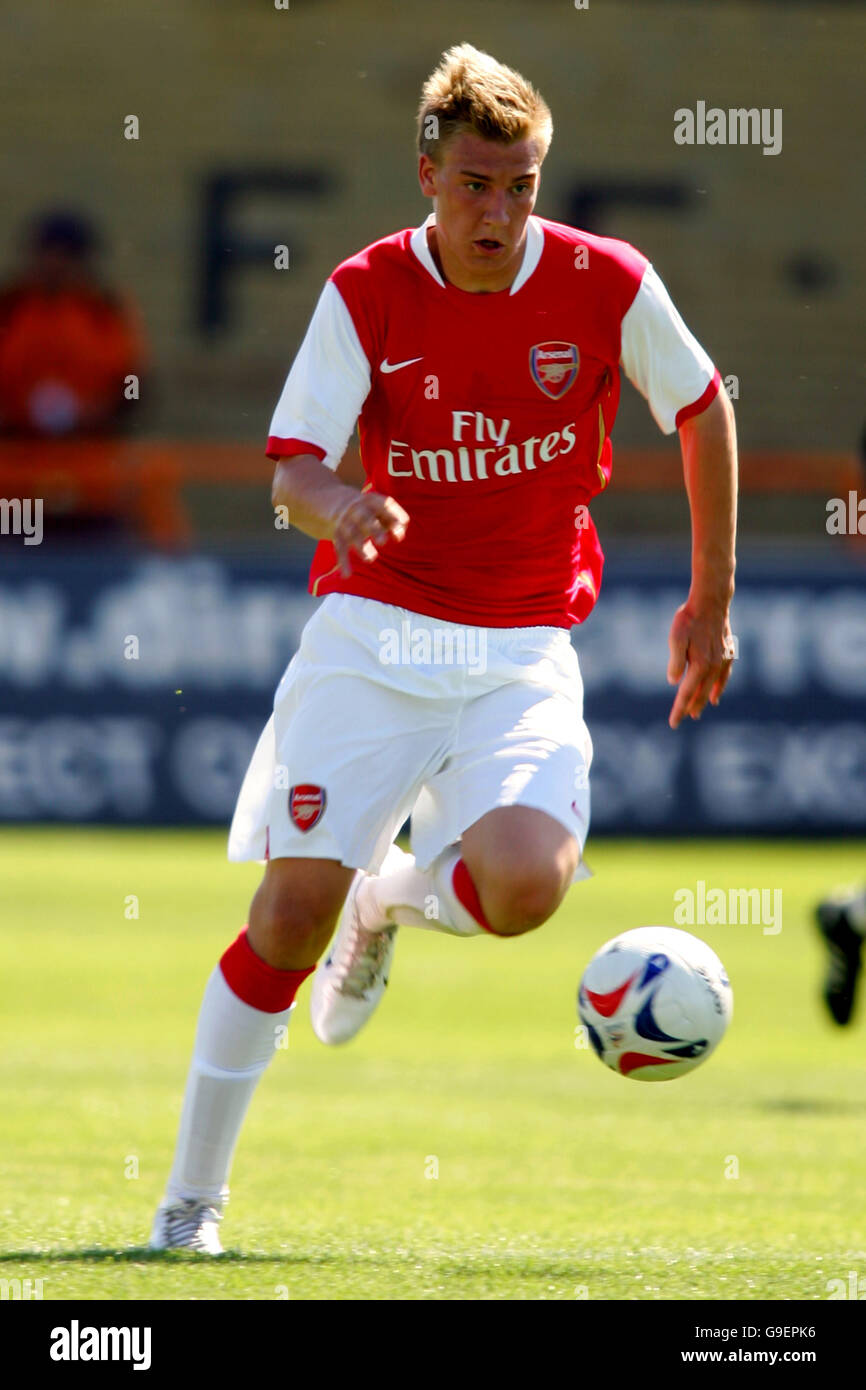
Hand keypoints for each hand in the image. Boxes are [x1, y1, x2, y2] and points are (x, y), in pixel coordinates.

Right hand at [331, 491, 408, 576]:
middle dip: (373, 529)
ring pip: (352, 533)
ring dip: (360, 546)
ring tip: (370, 559)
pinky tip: (346, 575)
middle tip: (383, 542)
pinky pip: (340, 547)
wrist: (341, 504)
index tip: (402, 528)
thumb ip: (394, 522)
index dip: (393, 516)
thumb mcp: (383, 512)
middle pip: (365, 519)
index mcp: (373, 500)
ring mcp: (346, 521)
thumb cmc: (373, 512)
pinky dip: (343, 561)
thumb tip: (399, 534)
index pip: (384, 505)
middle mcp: (357, 509)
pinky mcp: (337, 533)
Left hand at [667, 599, 734, 728]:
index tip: (673, 723)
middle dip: (691, 707)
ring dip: (704, 699)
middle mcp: (713, 666)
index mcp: (699, 665)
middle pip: (700, 693)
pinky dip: (720, 687)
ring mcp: (722, 660)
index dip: (679, 709)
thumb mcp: (676, 638)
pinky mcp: (728, 653)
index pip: (686, 693)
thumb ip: (676, 661)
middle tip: (684, 718)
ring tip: (697, 711)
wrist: (711, 602)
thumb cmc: (689, 619)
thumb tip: (673, 681)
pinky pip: (724, 676)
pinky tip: (716, 693)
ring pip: (713, 687)